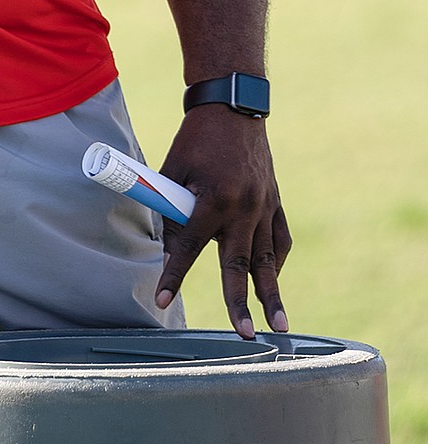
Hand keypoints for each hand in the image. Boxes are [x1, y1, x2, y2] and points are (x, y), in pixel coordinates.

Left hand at [153, 106, 291, 337]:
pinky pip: (281, 239)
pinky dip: (277, 262)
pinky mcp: (276, 200)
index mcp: (213, 197)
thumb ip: (171, 211)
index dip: (174, 275)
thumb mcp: (173, 170)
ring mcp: (265, 205)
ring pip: (268, 258)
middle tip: (246, 335)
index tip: (161, 300)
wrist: (232, 107)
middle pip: (239, 263)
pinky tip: (273, 281)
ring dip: (272, 293)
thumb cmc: (195, 140)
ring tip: (279, 326)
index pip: (190, 247)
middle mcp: (244, 206)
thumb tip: (167, 252)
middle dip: (240, 303)